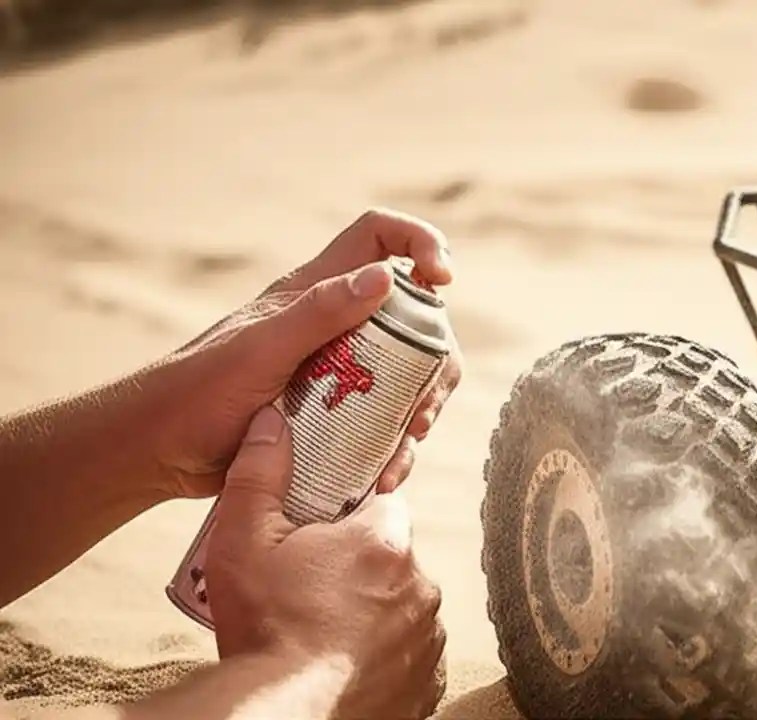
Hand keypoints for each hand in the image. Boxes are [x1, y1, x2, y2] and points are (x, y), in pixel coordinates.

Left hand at [151, 208, 462, 498]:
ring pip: (411, 373)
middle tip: (427, 396)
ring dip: (424, 406)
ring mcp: (342, 371)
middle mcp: (336, 325)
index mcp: (315, 292)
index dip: (418, 242)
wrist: (161, 453)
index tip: (441, 279)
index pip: (378, 237)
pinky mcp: (340, 415)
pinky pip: (388, 422)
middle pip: (415, 316)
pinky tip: (388, 473)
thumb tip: (386, 278)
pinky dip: (399, 447)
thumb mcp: (260, 349)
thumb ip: (318, 313)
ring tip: (409, 441)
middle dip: (436, 352)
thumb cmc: (197, 391)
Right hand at [205, 405, 446, 719]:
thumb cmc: (265, 627)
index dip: (354, 515)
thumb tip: (273, 422)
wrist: (285, 713)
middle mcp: (421, 585)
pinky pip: (412, 658)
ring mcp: (429, 637)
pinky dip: (386, 659)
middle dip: (361, 569)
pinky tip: (347, 664)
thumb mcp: (243, 539)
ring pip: (405, 609)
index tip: (326, 534)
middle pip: (395, 559)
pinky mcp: (428, 682)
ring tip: (324, 633)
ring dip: (376, 616)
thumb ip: (259, 473)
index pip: (386, 505)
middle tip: (312, 589)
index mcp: (386, 540)